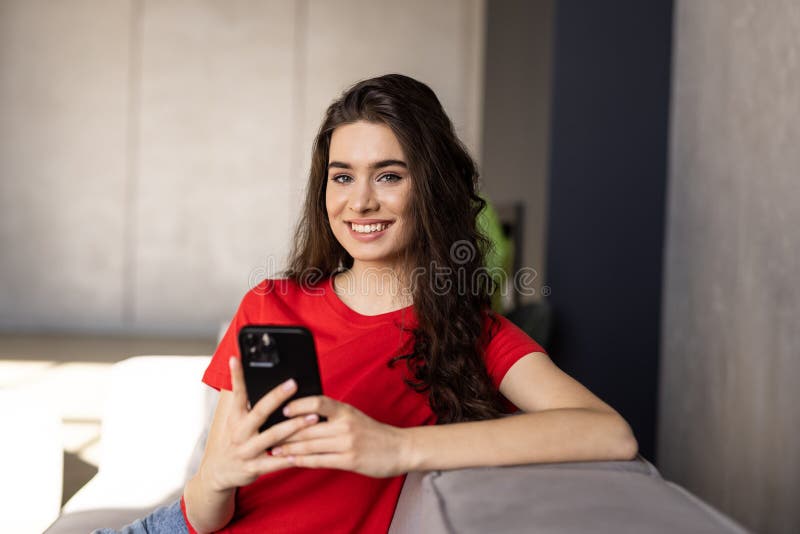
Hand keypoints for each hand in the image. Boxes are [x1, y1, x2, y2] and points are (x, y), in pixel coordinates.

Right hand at [199, 357, 319, 491]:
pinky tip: (304, 451)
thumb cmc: (234, 439)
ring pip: (272, 437)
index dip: (237, 376)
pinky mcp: (253, 468)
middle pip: (259, 412)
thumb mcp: (235, 421)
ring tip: (313, 417)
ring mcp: (246, 450)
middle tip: (294, 383)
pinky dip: (289, 457)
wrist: (218, 473)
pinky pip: (275, 462)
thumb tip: (260, 380)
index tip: (237, 358)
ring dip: (294, 426)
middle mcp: (239, 432)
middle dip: (276, 397)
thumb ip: (246, 404)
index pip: (237, 393)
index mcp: (235, 417)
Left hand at [268, 395, 411, 477]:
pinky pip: (320, 460)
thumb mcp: (354, 416)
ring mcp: (347, 443)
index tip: (282, 409)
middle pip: (308, 427)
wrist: (399, 448)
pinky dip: (303, 461)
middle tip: (266, 434)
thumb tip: (304, 413)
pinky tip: (291, 461)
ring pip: (310, 445)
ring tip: (273, 449)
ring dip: (289, 448)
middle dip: (285, 432)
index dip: (298, 404)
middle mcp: (345, 424)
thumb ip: (333, 415)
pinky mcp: (349, 460)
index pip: (318, 401)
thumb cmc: (373, 432)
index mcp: (345, 410)